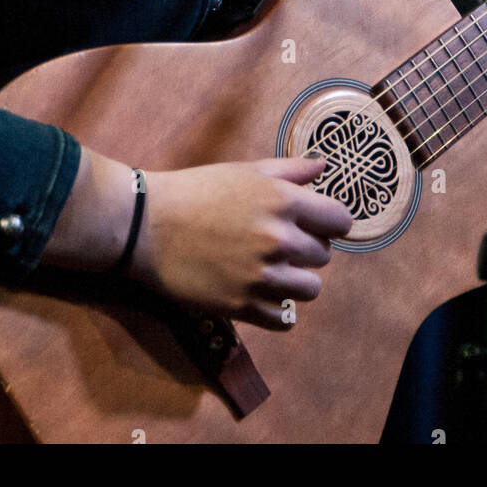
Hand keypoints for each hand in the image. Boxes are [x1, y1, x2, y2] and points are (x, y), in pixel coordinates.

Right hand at [127, 156, 353, 330]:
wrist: (146, 226)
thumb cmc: (196, 191)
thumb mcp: (244, 171)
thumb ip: (289, 170)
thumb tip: (323, 167)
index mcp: (283, 201)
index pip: (340, 221)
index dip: (330, 222)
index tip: (316, 224)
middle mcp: (278, 239)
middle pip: (324, 256)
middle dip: (307, 249)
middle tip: (279, 242)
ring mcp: (260, 276)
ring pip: (310, 289)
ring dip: (295, 280)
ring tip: (270, 268)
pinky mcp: (241, 306)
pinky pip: (284, 318)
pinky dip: (276, 307)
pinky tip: (259, 290)